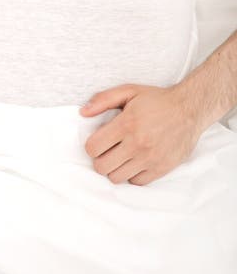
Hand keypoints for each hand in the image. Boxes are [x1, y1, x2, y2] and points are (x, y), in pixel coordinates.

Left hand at [79, 83, 203, 185]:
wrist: (189, 109)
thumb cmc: (156, 100)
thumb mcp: (128, 91)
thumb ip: (103, 100)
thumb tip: (83, 112)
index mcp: (126, 124)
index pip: (94, 147)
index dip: (91, 145)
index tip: (98, 141)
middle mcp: (137, 144)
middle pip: (102, 167)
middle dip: (100, 159)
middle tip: (108, 150)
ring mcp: (150, 159)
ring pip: (117, 178)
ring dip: (115, 168)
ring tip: (121, 156)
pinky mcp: (161, 169)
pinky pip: (136, 182)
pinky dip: (132, 174)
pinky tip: (135, 161)